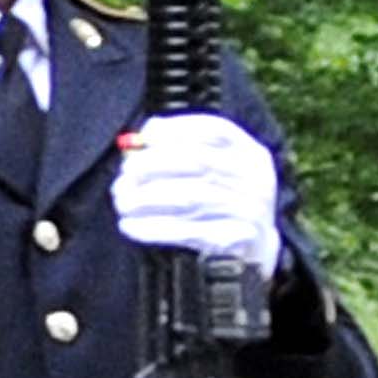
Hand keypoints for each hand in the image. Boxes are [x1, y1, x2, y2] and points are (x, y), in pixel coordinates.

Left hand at [111, 111, 283, 271]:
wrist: (253, 248)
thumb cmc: (221, 201)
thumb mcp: (217, 170)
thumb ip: (187, 148)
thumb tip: (148, 131)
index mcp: (251, 154)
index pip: (218, 130)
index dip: (179, 128)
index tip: (147, 136)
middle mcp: (255, 178)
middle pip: (197, 161)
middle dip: (152, 164)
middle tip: (125, 174)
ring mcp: (250, 208)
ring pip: (189, 197)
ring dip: (146, 199)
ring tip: (122, 202)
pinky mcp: (235, 238)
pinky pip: (186, 231)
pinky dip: (152, 227)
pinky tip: (130, 226)